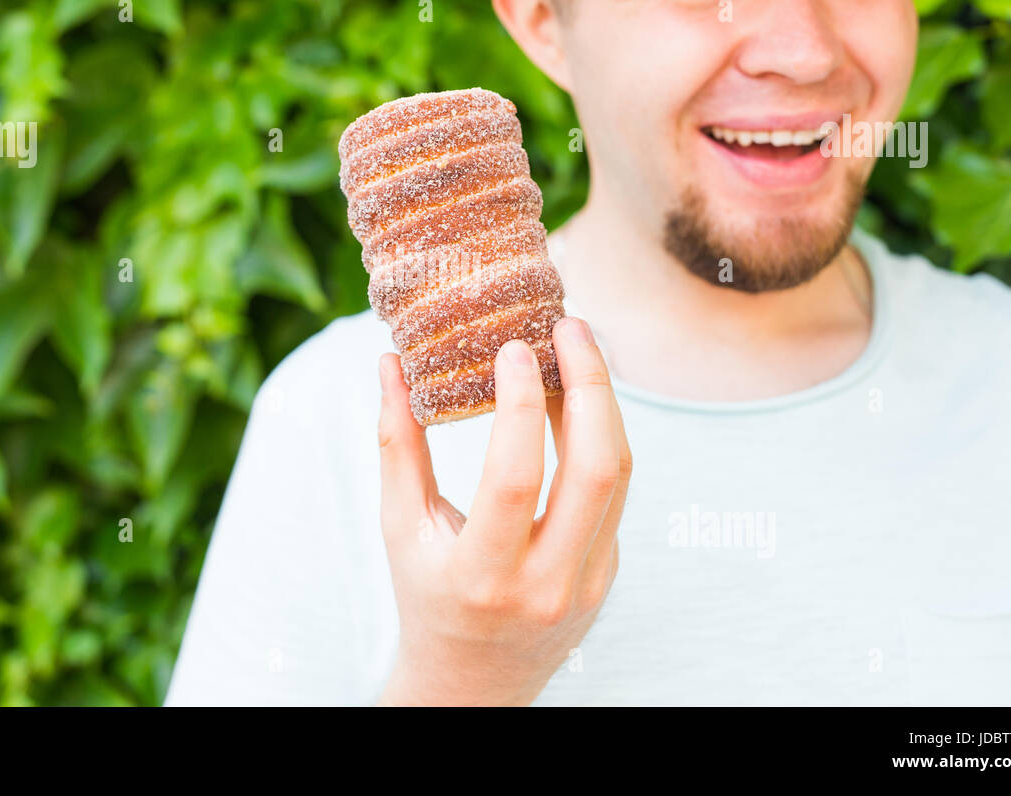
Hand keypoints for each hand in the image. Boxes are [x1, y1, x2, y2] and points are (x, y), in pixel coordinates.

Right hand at [375, 316, 632, 705]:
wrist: (474, 685)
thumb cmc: (426, 597)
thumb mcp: (400, 528)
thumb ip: (396, 445)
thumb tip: (390, 362)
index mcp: (483, 576)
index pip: (514, 478)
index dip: (520, 404)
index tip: (512, 347)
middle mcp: (547, 584)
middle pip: (596, 470)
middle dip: (592, 385)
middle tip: (570, 326)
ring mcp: (588, 583)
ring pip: (619, 475)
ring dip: (604, 402)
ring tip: (578, 348)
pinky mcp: (609, 574)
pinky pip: (615, 491)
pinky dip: (600, 435)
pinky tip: (577, 397)